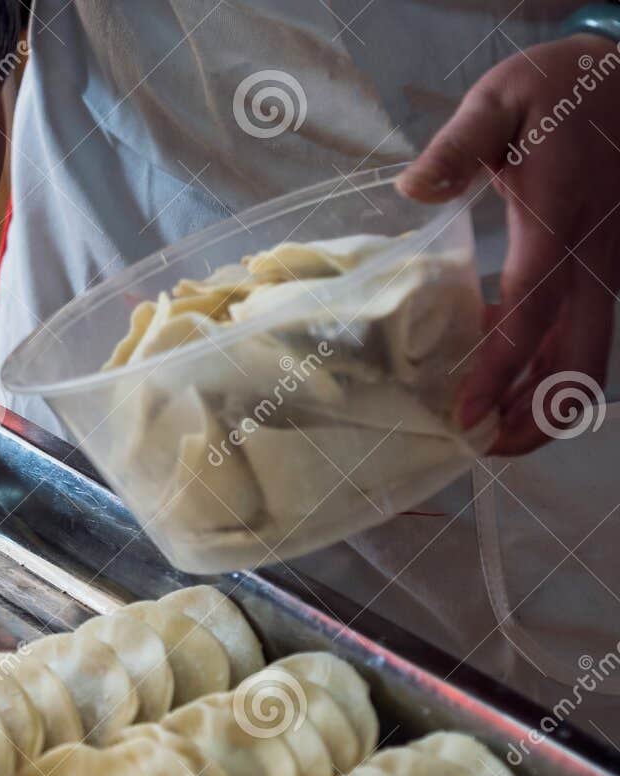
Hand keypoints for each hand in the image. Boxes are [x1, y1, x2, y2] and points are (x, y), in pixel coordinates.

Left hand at [398, 34, 619, 454]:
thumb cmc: (558, 89)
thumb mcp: (501, 100)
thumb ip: (459, 144)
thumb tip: (414, 187)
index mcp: (562, 222)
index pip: (532, 312)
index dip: (499, 369)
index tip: (466, 412)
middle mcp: (594, 257)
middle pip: (579, 360)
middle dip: (539, 415)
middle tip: (486, 447)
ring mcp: (606, 267)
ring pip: (586, 356)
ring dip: (546, 402)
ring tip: (492, 435)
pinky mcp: (603, 270)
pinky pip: (582, 333)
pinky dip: (548, 369)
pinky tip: (504, 383)